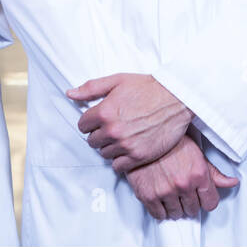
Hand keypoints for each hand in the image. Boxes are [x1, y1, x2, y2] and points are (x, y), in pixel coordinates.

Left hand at [69, 73, 193, 172]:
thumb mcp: (117, 80)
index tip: (102, 119)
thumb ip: (91, 88)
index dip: (91, 121)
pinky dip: (121, 159)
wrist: (176, 98)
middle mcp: (113, 130)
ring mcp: (126, 145)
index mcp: (104, 112)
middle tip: (114, 126)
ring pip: (104, 154)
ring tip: (123, 136)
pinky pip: (118, 166)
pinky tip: (128, 148)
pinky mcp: (138, 156)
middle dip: (100, 134)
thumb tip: (70, 93)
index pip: (82, 126)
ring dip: (110, 146)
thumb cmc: (148, 87)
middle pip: (92, 141)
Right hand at [124, 135, 239, 219]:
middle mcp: (183, 185)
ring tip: (171, 193)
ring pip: (176, 214)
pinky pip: (159, 215)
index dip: (206, 200)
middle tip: (184, 192)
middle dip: (190, 202)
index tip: (201, 196)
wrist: (144, 136)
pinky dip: (160, 209)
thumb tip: (232, 182)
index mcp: (198, 174)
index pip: (211, 203)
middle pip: (193, 210)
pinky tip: (161, 198)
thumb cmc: (171, 142)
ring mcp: (165, 191)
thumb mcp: (197, 154)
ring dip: (175, 207)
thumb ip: (215, 173)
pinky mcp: (148, 195)